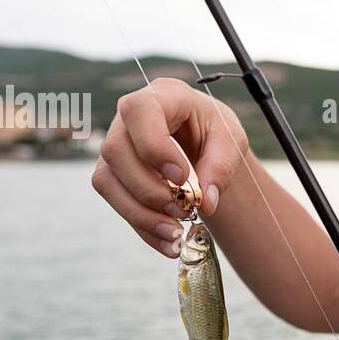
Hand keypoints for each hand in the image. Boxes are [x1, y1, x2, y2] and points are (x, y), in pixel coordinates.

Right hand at [91, 77, 250, 256]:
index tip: (182, 177)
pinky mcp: (113, 173)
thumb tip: (206, 203)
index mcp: (161, 96)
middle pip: (116, 151)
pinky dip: (141, 226)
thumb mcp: (231, 140)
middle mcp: (127, 117)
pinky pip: (115, 201)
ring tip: (176, 233)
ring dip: (140, 213)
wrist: (203, 139)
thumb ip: (222, 166)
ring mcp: (115, 145)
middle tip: (182, 210)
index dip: (154, 147)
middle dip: (148, 188)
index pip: (139, 112)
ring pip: (107, 180)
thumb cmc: (215, 131)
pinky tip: (168, 244)